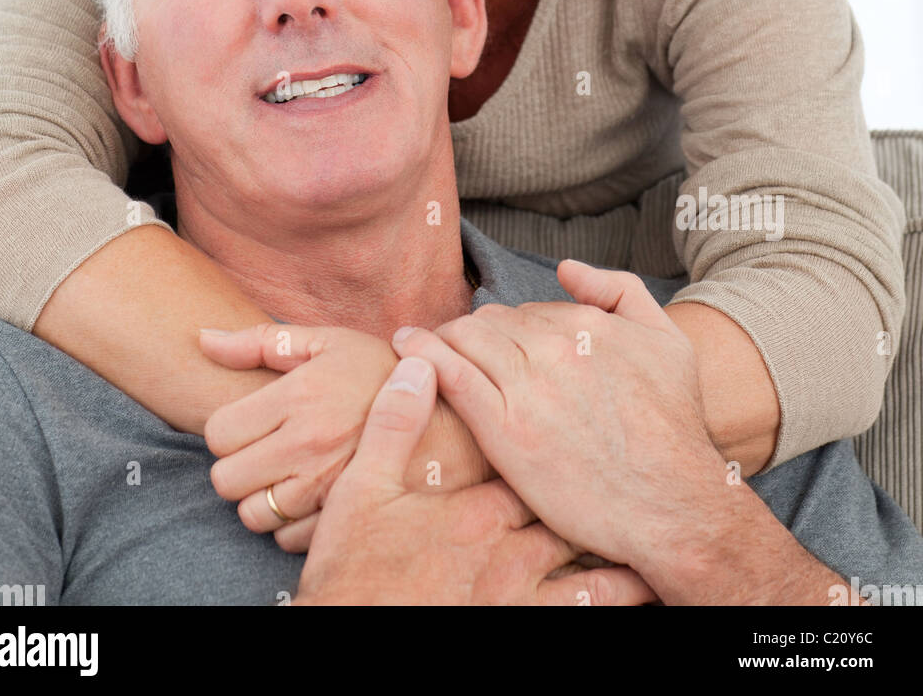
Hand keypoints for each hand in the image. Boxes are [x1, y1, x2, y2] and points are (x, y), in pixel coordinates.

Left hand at [200, 321, 488, 551]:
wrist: (451, 413)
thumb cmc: (380, 371)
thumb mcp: (327, 342)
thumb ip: (260, 342)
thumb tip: (202, 338)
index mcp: (300, 397)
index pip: (218, 433)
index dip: (228, 429)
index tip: (250, 422)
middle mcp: (309, 444)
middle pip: (226, 479)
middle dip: (238, 465)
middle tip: (263, 449)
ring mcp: (327, 486)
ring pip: (253, 514)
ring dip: (262, 497)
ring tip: (286, 472)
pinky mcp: (345, 518)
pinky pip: (287, 539)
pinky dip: (291, 523)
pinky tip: (310, 494)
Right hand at [294, 355, 658, 606]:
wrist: (360, 634)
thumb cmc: (355, 576)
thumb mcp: (361, 491)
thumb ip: (393, 426)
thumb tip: (416, 364)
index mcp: (471, 501)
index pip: (522, 445)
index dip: (539, 415)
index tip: (557, 394)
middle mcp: (505, 538)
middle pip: (562, 490)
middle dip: (587, 463)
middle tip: (612, 440)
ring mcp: (522, 585)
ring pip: (585, 544)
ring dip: (615, 523)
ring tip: (644, 502)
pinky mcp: (530, 621)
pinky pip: (588, 602)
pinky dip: (618, 587)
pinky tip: (643, 578)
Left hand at [392, 262, 728, 572]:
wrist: (674, 504)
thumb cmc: (675, 429)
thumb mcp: (669, 342)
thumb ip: (620, 291)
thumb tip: (567, 269)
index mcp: (587, 323)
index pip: (525, 310)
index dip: (507, 331)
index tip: (496, 349)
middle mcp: (554, 346)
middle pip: (489, 321)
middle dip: (473, 334)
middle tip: (459, 354)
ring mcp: (527, 386)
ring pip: (465, 339)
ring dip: (442, 340)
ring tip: (423, 350)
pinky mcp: (504, 428)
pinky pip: (450, 374)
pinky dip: (421, 354)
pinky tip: (405, 347)